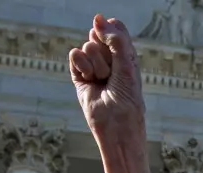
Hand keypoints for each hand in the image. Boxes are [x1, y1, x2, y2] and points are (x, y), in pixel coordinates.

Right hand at [68, 14, 149, 172]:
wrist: (116, 125)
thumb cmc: (128, 98)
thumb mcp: (127, 65)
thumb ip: (115, 40)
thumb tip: (98, 18)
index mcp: (125, 54)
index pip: (115, 28)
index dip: (113, 32)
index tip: (118, 49)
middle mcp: (109, 58)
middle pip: (99, 35)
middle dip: (107, 53)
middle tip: (114, 73)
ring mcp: (93, 66)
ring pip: (87, 46)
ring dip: (97, 64)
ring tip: (104, 81)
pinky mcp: (78, 75)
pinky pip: (74, 55)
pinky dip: (82, 66)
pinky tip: (90, 79)